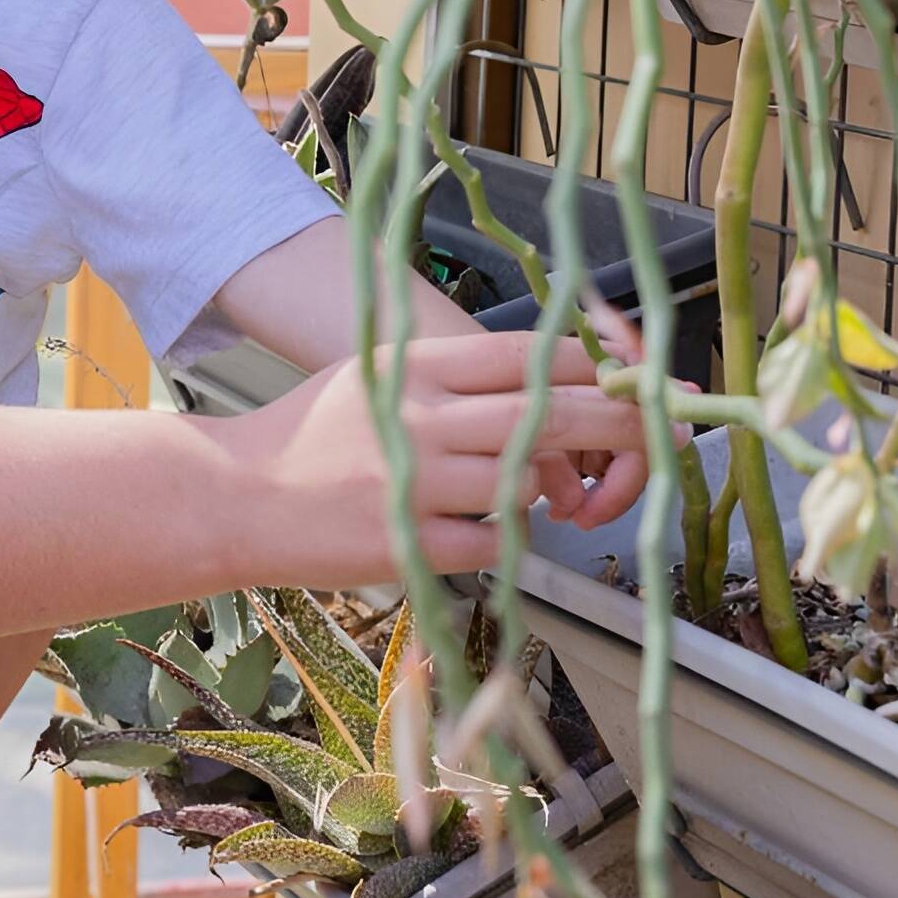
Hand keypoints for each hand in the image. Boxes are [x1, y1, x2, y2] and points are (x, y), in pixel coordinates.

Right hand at [192, 333, 654, 586]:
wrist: (235, 498)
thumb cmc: (309, 436)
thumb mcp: (376, 375)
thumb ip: (452, 379)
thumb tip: (543, 382)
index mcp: (417, 366)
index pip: (531, 354)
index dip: (597, 367)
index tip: (637, 380)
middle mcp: (423, 416)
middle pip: (553, 414)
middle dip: (621, 425)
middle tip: (662, 434)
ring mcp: (418, 482)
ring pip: (528, 481)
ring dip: (540, 488)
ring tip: (516, 488)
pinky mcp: (412, 543)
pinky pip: (497, 541)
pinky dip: (505, 536)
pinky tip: (478, 526)